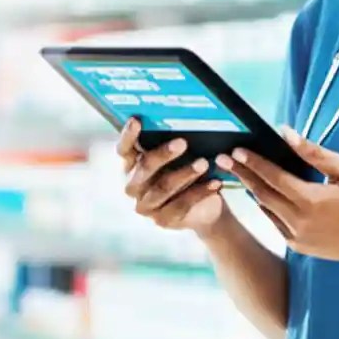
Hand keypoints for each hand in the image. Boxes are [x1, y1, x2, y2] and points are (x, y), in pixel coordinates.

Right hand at [117, 118, 226, 235]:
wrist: (202, 208)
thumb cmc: (185, 171)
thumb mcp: (178, 157)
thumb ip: (171, 141)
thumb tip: (182, 118)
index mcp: (131, 165)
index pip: (124, 149)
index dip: (128, 135)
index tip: (137, 120)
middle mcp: (133, 186)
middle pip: (145, 167)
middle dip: (163, 154)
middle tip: (183, 142)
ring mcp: (146, 205)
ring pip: (164, 187)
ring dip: (185, 173)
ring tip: (204, 162)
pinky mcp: (162, 220)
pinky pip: (181, 204)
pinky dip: (200, 192)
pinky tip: (215, 182)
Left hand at [216, 126, 338, 262]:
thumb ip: (315, 153)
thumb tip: (287, 134)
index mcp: (311, 201)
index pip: (273, 177)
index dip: (253, 162)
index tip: (236, 149)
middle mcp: (299, 222)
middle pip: (262, 193)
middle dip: (242, 174)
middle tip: (223, 158)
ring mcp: (297, 237)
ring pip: (266, 209)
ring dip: (252, 190)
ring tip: (238, 172)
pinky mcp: (299, 247)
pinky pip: (276, 222)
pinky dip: (268, 207)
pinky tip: (262, 192)